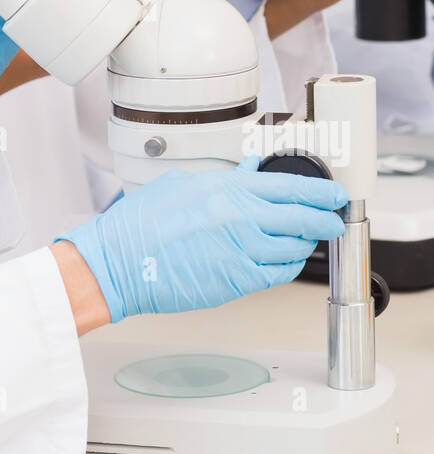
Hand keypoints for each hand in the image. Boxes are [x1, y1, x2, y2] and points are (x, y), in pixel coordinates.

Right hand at [54, 152, 347, 320]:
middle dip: (325, 219)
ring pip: (294, 248)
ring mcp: (239, 251)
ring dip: (305, 244)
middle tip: (335, 220)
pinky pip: (277, 274)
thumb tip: (248, 172)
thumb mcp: (181, 186)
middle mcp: (238, 217)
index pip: (288, 186)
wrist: (119, 262)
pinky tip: (285, 261)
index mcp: (225, 188)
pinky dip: (288, 266)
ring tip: (305, 240)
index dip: (319, 191)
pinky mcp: (235, 281)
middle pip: (301, 217)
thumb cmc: (141, 225)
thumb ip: (220, 180)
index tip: (334, 194)